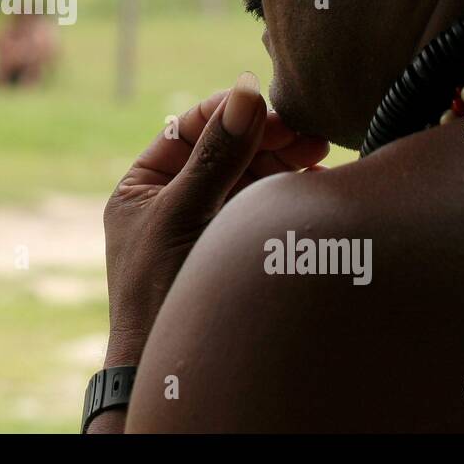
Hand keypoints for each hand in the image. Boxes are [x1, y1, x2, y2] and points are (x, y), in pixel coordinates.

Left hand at [102, 73, 329, 366]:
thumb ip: (214, 156)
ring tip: (320, 160)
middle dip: (268, 139)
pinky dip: (291, 194)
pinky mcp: (238, 248)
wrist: (172, 371)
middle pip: (227, 149)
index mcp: (143, 186)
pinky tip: (317, 187)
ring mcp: (209, 224)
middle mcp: (175, 199)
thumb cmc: (159, 293)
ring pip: (252, 176)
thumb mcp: (181, 214)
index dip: (231, 113)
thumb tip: (244, 91)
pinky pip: (266, 209)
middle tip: (311, 139)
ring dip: (285, 164)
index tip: (274, 111)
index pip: (188, 127)